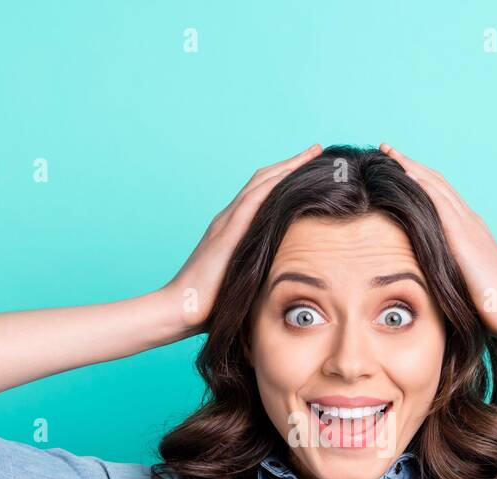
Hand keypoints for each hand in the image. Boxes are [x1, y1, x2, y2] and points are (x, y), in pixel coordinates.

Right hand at [163, 144, 322, 332]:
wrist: (179, 310)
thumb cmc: (210, 308)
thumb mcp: (246, 286)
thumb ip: (263, 276)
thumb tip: (289, 285)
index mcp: (233, 230)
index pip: (263, 195)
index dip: (286, 179)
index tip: (311, 170)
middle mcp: (229, 219)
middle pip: (264, 181)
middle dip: (291, 164)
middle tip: (317, 151)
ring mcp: (226, 223)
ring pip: (261, 184)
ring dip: (287, 166)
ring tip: (312, 154)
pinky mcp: (227, 233)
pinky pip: (252, 200)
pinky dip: (273, 184)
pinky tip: (291, 173)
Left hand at [379, 143, 496, 341]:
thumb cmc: (491, 306)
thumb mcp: (461, 284)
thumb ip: (445, 273)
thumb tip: (422, 279)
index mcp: (469, 232)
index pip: (441, 198)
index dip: (420, 181)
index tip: (398, 170)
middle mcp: (470, 222)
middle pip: (437, 183)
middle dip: (411, 165)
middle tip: (387, 150)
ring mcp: (468, 226)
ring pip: (436, 185)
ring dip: (412, 167)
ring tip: (389, 152)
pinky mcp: (464, 236)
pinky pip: (439, 201)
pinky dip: (422, 183)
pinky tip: (405, 172)